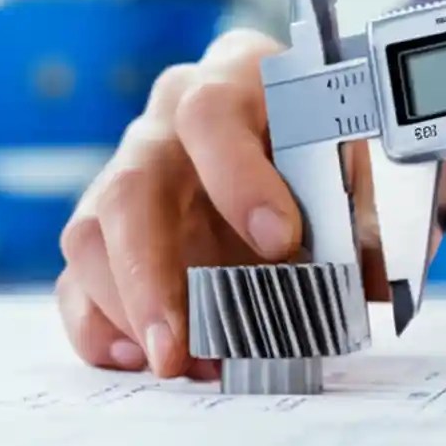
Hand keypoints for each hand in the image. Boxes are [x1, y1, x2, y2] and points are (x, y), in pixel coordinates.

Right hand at [55, 28, 445, 378]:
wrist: (309, 152)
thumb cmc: (325, 152)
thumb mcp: (358, 174)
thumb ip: (360, 221)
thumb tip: (367, 283)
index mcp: (232, 82)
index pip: (211, 114)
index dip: (237, 176)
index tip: (280, 241)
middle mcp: (166, 125)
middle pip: (132, 185)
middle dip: (153, 272)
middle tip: (184, 343)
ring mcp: (127, 177)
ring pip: (91, 233)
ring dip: (127, 307)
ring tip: (176, 363)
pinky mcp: (109, 235)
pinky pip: (78, 277)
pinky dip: (96, 324)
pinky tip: (134, 356)